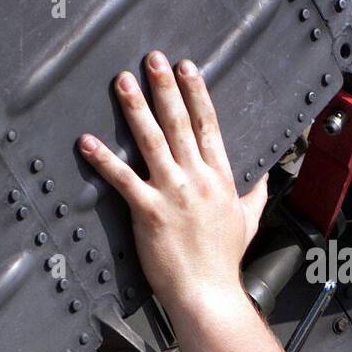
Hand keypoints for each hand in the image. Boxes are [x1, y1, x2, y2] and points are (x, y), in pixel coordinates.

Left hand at [77, 51, 268, 313]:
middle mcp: (197, 179)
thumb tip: (264, 180)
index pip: (208, 126)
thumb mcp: (249, 222)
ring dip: (136, 108)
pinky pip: (123, 179)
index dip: (197, 94)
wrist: (209, 292)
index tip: (187, 68)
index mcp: (220, 179)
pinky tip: (87, 141)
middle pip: (180, 123)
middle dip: (165, 88)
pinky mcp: (150, 211)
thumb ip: (255, 196)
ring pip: (153, 141)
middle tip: (153, 59)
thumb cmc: (225, 261)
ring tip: (123, 82)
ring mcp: (173, 193)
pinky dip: (104, 159)